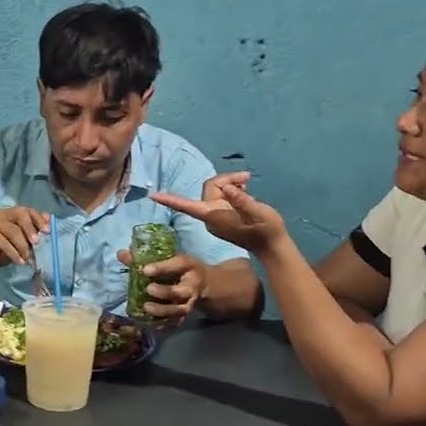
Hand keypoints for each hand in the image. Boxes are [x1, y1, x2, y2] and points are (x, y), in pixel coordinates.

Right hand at [0, 207, 50, 273]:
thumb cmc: (3, 249)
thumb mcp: (20, 240)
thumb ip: (32, 230)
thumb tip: (49, 220)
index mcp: (9, 212)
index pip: (26, 210)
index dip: (38, 219)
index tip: (47, 231)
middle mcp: (0, 214)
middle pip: (20, 215)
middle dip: (31, 229)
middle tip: (37, 243)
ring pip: (14, 231)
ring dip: (23, 246)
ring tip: (28, 258)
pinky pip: (5, 243)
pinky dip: (14, 254)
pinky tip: (19, 261)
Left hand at [117, 249, 205, 326]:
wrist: (204, 284)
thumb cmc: (180, 269)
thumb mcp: (168, 258)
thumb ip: (143, 258)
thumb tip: (120, 254)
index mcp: (187, 267)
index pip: (178, 265)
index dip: (162, 268)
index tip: (145, 269)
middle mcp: (191, 286)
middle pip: (181, 292)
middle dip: (165, 292)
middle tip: (149, 289)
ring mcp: (189, 303)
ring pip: (179, 310)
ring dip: (162, 310)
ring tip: (146, 307)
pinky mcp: (184, 316)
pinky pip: (174, 323)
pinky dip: (161, 324)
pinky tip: (147, 322)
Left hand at [150, 172, 286, 253]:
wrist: (272, 246)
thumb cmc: (266, 230)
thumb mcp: (257, 212)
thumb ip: (242, 200)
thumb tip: (228, 188)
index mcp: (214, 215)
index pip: (187, 206)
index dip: (170, 200)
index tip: (153, 196)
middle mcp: (210, 216)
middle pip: (210, 188)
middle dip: (227, 180)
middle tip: (247, 179)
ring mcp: (216, 217)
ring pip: (216, 191)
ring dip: (231, 184)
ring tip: (248, 187)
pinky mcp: (223, 218)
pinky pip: (221, 198)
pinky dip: (233, 191)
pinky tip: (246, 193)